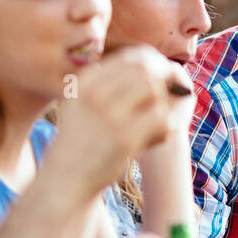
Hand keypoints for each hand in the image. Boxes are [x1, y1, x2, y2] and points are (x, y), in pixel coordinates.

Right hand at [51, 47, 190, 195]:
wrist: (66, 179)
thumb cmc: (81, 140)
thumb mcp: (82, 103)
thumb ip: (110, 82)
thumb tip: (159, 67)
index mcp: (86, 82)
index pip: (131, 58)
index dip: (154, 65)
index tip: (161, 80)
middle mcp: (95, 94)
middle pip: (146, 71)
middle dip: (165, 82)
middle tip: (170, 100)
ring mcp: (109, 116)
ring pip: (155, 92)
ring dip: (165, 106)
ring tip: (158, 124)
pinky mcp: (124, 138)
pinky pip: (161, 119)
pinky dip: (166, 128)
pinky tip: (157, 138)